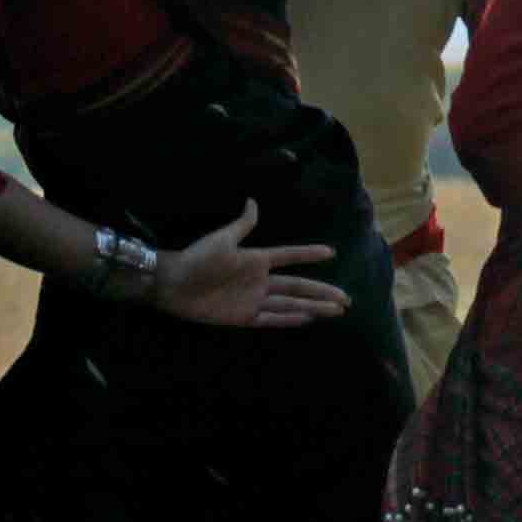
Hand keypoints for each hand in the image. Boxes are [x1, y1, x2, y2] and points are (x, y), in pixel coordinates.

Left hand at [144, 200, 346, 329]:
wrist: (174, 283)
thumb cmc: (198, 258)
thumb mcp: (222, 238)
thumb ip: (242, 224)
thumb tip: (253, 201)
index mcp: (257, 259)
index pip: (290, 256)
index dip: (309, 254)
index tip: (331, 252)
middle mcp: (260, 281)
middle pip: (298, 286)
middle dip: (322, 291)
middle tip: (346, 298)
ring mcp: (254, 300)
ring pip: (291, 304)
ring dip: (314, 307)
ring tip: (337, 310)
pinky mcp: (244, 317)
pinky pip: (272, 318)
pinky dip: (289, 319)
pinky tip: (308, 319)